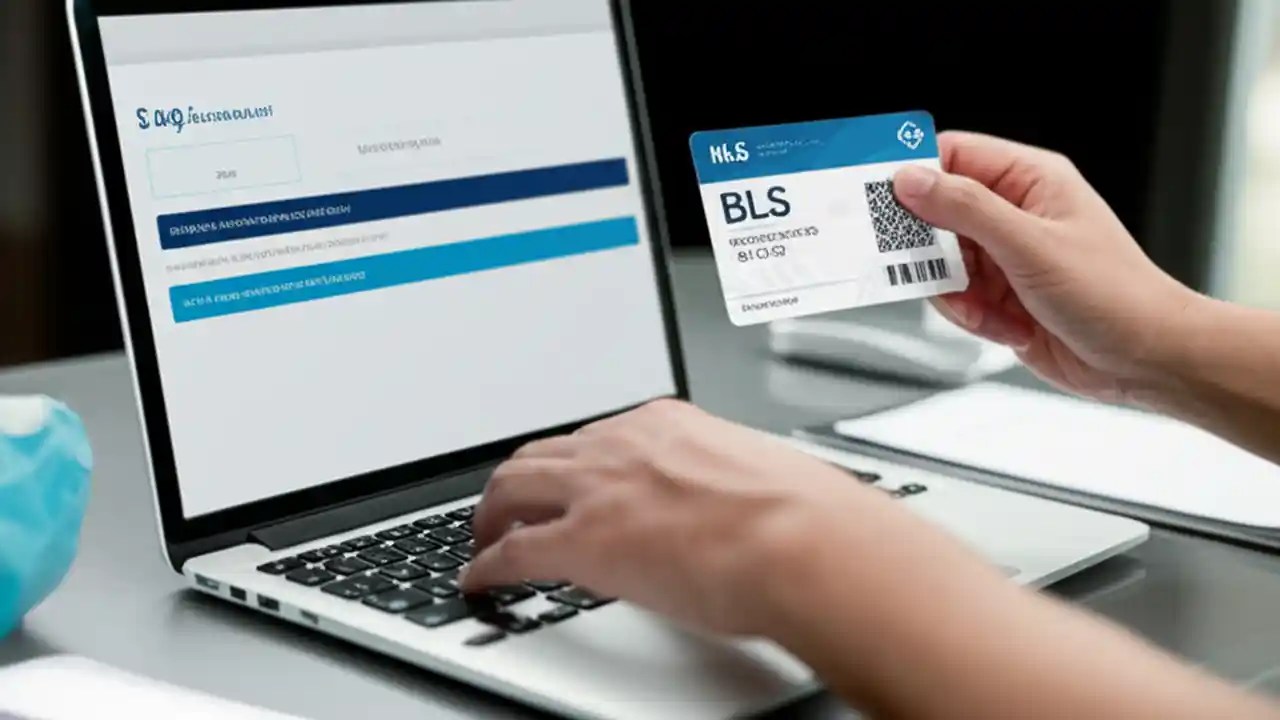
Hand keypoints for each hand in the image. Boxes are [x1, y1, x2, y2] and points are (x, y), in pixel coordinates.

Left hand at [463, 399, 975, 637]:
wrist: (805, 542)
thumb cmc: (802, 515)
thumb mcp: (752, 476)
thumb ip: (719, 481)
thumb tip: (723, 508)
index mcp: (667, 423)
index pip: (597, 436)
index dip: (573, 463)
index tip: (569, 480)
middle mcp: (624, 443)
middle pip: (540, 453)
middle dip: (516, 483)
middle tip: (506, 508)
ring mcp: (599, 488)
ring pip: (512, 487)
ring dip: (491, 515)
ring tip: (485, 540)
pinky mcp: (583, 540)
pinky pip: (511, 551)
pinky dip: (486, 566)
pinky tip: (481, 581)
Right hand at [894, 132, 1201, 403]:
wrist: (1147, 360)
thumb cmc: (1116, 295)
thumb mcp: (1030, 245)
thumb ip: (966, 209)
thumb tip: (912, 180)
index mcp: (1030, 180)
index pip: (953, 156)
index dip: (914, 173)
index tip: (879, 196)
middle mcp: (1016, 214)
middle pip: (937, 213)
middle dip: (929, 248)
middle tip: (922, 267)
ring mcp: (1008, 257)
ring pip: (942, 263)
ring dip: (953, 292)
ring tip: (984, 307)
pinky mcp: (1003, 297)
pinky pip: (957, 299)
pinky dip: (970, 317)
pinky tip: (1004, 326)